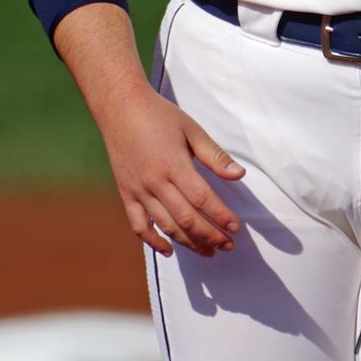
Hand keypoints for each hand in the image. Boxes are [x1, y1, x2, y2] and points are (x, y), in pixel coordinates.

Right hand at [51, 2, 245, 258]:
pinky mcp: (126, 194)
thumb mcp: (192, 130)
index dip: (220, 216)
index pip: (202, 199)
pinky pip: (138, 225)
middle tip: (228, 245)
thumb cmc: (160, 116)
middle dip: (209, 235)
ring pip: (165, 226)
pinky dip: (153, 241)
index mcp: (174, 164)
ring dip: (188, 243)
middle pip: (186, 219)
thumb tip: (239, 175)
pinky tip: (169, 250)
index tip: (236, 227)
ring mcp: (138, 190)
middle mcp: (155, 182)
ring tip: (208, 251)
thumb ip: (215, 156)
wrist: (120, 108)